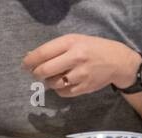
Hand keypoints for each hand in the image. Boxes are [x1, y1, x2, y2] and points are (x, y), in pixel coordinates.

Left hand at [23, 34, 140, 96]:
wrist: (117, 61)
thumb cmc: (92, 48)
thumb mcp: (75, 41)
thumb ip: (55, 48)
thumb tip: (30, 57)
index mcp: (71, 43)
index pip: (43, 53)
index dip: (30, 61)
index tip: (25, 65)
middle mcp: (75, 58)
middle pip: (45, 70)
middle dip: (36, 73)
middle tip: (36, 73)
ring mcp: (80, 74)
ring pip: (53, 83)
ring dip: (49, 82)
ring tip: (54, 76)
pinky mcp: (84, 88)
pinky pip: (63, 93)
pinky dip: (59, 89)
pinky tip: (64, 83)